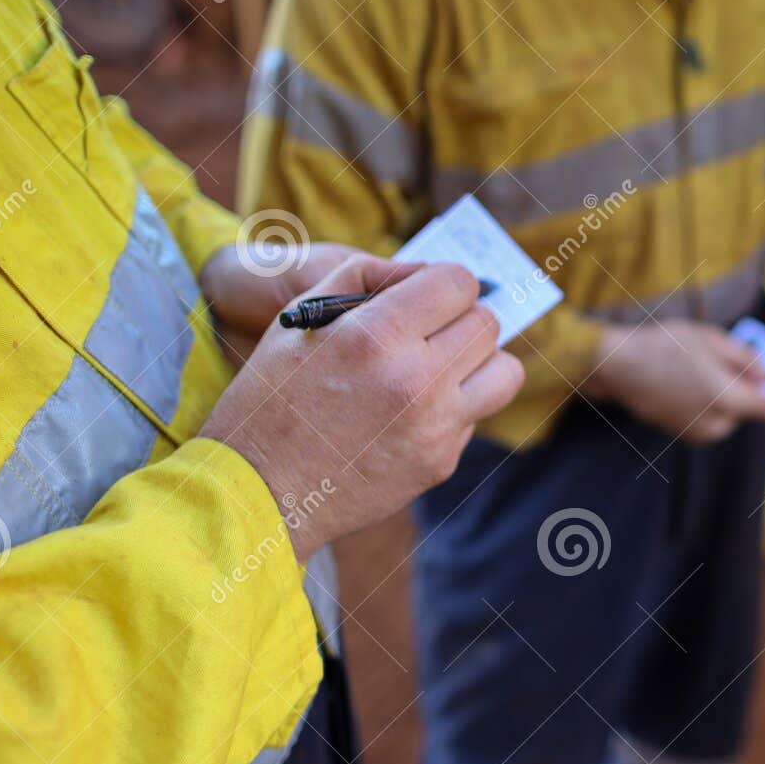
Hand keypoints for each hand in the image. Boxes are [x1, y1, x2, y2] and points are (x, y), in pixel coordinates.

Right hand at [201, 256, 524, 559]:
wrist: (258, 491)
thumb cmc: (271, 397)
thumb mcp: (301, 318)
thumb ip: (368, 278)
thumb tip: (426, 272)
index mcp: (376, 335)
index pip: (459, 283)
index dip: (445, 283)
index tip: (429, 296)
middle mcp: (416, 379)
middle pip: (487, 324)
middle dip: (461, 319)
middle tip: (431, 331)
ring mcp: (434, 426)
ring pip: (505, 372)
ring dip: (480, 361)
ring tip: (441, 366)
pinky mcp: (440, 462)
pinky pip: (476, 416)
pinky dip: (454, 407)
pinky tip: (411, 413)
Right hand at [583, 320, 764, 443]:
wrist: (618, 366)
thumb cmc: (666, 346)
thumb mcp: (714, 341)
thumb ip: (749, 362)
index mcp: (728, 401)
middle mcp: (717, 425)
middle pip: (749, 410)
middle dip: (753, 388)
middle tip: (746, 360)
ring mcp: (698, 433)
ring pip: (730, 413)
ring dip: (731, 393)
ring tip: (709, 364)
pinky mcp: (684, 433)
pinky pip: (712, 417)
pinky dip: (713, 400)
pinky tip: (695, 377)